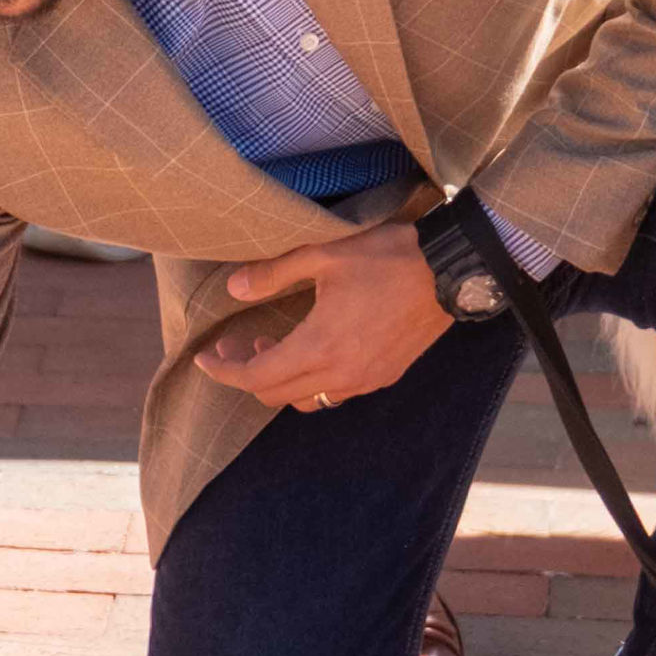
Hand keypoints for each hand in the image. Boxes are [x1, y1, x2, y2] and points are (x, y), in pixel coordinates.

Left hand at [195, 221, 447, 408]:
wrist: (450, 272)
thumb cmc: (387, 258)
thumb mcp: (323, 255)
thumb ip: (273, 274)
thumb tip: (234, 288)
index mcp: (319, 347)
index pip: (255, 377)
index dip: (223, 371)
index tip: (205, 358)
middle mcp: (340, 374)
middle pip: (275, 395)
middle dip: (248, 374)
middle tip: (240, 342)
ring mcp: (365, 380)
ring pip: (306, 399)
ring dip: (283, 380)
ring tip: (278, 345)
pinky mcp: (385, 376)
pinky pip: (336, 393)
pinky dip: (314, 379)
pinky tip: (317, 348)